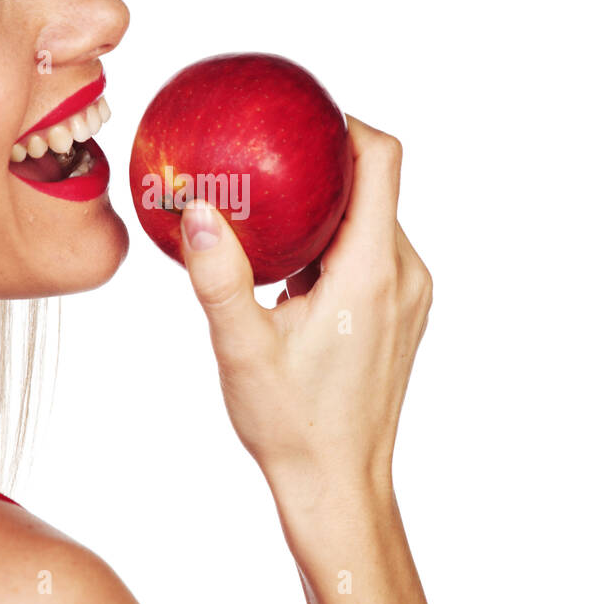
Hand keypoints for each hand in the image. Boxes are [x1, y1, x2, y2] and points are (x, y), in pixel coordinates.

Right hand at [178, 115, 432, 490]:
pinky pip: (373, 252)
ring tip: (270, 210)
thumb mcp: (243, 349)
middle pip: (376, 184)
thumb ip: (219, 276)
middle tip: (265, 159)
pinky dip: (335, 241)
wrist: (338, 485)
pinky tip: (287, 263)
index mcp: (371, 271)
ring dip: (327, 207)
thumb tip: (195, 210)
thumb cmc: (294, 426)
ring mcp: (408, 296)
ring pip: (374, 219)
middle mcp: (403, 275)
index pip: (381, 160)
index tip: (296, 118)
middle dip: (323, 164)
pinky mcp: (401, 315)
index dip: (345, 123)